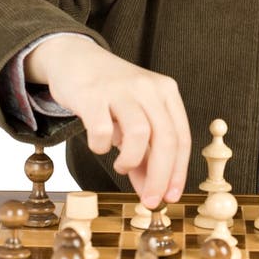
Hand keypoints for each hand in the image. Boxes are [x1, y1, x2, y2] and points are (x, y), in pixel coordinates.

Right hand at [24, 34, 190, 208]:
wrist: (75, 58)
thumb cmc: (110, 93)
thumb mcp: (134, 118)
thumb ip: (144, 153)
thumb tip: (150, 191)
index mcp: (166, 92)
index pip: (182, 137)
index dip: (179, 172)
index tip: (171, 197)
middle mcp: (148, 88)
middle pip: (166, 138)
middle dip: (160, 177)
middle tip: (149, 201)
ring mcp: (121, 89)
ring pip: (139, 133)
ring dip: (131, 160)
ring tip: (122, 165)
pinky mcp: (93, 94)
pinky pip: (101, 130)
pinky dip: (100, 147)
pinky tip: (99, 146)